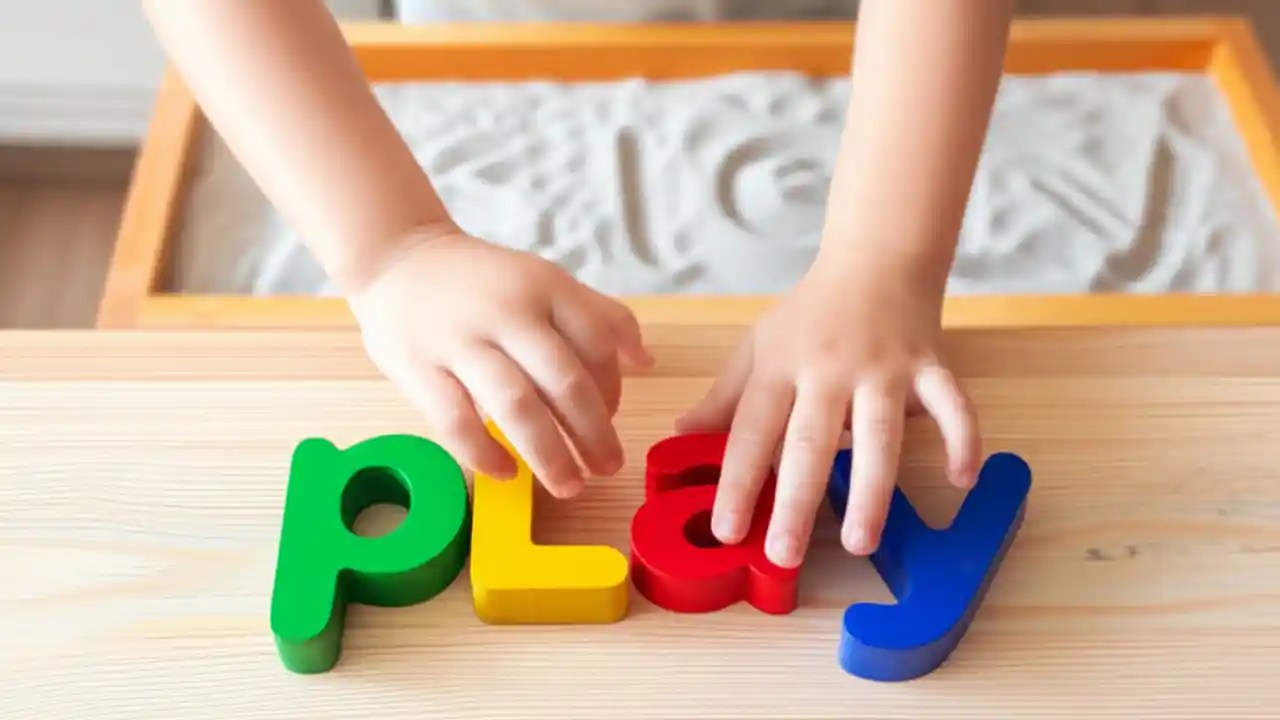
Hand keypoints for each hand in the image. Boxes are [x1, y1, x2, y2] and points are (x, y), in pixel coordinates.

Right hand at [348, 225, 652, 496]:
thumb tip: (646, 362)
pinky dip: (484, 454)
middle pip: (565, 381)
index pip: (598, 343)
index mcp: (545, 286)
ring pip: (516, 405)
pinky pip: (456, 421)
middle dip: (594, 434)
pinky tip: (507, 474)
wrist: (397, 259)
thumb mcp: (543, 281)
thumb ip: (597, 315)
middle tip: (608, 468)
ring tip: (570, 485)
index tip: (612, 420)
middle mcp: (508, 310)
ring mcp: (461, 339)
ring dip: (550, 453)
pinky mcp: (419, 367)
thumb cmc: (483, 282)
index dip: (614, 388)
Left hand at [675, 260, 979, 567]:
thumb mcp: (759, 346)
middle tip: (785, 554)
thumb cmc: (811, 313)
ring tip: (861, 543)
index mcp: (781, 365)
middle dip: (797, 501)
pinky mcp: (930, 365)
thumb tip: (681, 435)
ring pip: (879, 434)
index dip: (738, 480)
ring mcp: (884, 367)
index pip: (753, 429)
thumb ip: (725, 397)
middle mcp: (829, 368)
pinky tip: (961, 480)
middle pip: (810, 441)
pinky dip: (962, 439)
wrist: (877, 258)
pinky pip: (952, 405)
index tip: (727, 528)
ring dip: (871, 491)